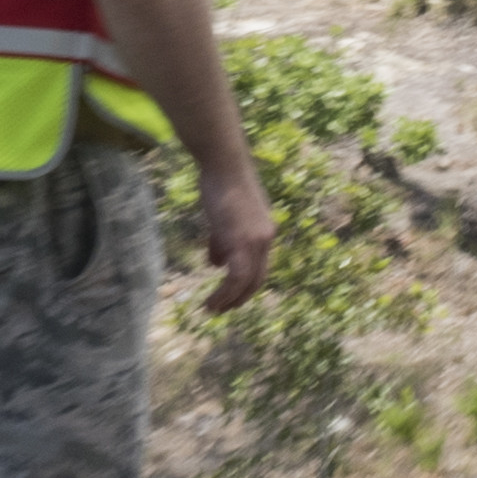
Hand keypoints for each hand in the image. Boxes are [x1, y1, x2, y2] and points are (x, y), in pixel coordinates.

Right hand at [190, 170, 278, 314]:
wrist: (224, 167)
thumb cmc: (220, 184)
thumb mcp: (224, 217)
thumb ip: (222, 241)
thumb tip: (216, 264)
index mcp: (264, 233)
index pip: (258, 266)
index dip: (245, 285)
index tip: (229, 297)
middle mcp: (265, 240)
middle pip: (257, 279)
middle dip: (239, 298)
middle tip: (222, 310)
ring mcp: (256, 241)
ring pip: (246, 282)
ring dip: (229, 300)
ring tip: (213, 310)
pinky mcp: (243, 241)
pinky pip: (236, 277)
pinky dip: (224, 293)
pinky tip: (211, 301)